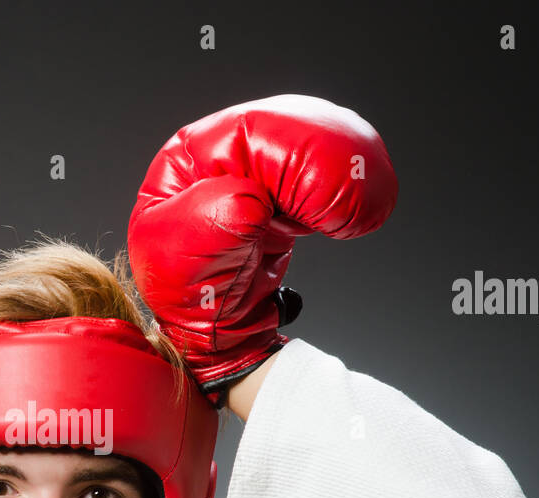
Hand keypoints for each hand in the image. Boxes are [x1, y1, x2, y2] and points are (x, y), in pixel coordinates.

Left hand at [128, 94, 396, 404]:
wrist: (213, 330)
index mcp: (192, 156)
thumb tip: (249, 199)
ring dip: (351, 174)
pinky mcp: (288, 190)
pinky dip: (350, 190)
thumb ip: (211, 220)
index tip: (322, 204)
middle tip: (354, 210)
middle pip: (297, 126)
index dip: (300, 157)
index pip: (255, 130)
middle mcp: (228, 152)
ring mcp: (262, 168)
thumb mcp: (181, 258)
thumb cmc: (186, 292)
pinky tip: (351, 219)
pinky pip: (331, 170)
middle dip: (335, 163)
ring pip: (322, 142)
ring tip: (357, 218)